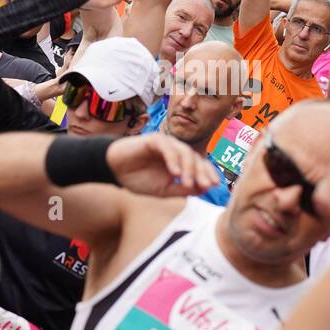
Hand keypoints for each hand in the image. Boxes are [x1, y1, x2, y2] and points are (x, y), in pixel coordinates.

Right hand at [105, 133, 220, 197]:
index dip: (208, 173)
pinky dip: (173, 160)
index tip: (214, 185)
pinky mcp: (154, 139)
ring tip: (187, 183)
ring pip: (184, 152)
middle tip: (206, 185)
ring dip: (188, 168)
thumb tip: (203, 189)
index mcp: (180, 162)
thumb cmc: (138, 179)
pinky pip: (168, 148)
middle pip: (196, 158)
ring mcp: (166, 144)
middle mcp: (176, 151)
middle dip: (202, 172)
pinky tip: (174, 173)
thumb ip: (182, 189)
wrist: (114, 170)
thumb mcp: (163, 190)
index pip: (200, 165)